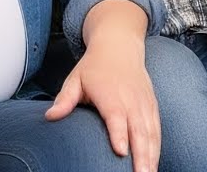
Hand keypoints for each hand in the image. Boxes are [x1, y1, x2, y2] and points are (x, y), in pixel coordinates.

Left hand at [46, 38, 158, 171]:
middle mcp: (131, 99)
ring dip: (152, 156)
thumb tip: (49, 116)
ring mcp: (144, 104)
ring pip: (151, 133)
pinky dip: (157, 148)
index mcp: (110, 94)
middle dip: (141, 155)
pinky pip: (157, 130)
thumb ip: (65, 99)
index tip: (121, 152)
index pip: (116, 116)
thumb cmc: (94, 67)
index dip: (119, 134)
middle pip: (138, 129)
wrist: (119, 46)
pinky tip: (153, 166)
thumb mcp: (76, 79)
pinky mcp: (152, 107)